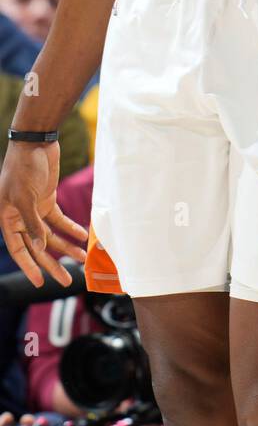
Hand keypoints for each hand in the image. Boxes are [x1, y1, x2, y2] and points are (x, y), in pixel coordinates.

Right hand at [0, 141, 88, 287]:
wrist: (35, 143)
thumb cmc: (23, 168)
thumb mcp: (25, 197)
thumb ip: (31, 223)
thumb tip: (39, 248)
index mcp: (8, 218)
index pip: (19, 249)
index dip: (29, 266)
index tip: (40, 283)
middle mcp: (20, 217)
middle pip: (38, 247)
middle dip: (52, 264)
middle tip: (67, 280)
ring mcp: (34, 209)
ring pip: (51, 235)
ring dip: (66, 246)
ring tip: (82, 258)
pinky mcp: (47, 200)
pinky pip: (59, 219)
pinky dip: (70, 228)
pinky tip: (82, 236)